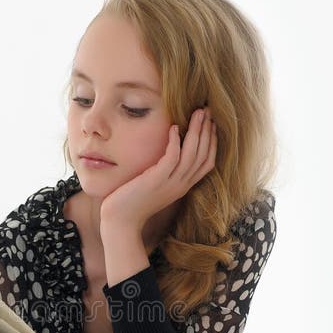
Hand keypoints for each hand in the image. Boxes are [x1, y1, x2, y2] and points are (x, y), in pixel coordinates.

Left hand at [100, 106, 217, 233]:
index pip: (207, 162)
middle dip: (208, 131)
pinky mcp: (156, 180)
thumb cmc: (134, 202)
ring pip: (192, 154)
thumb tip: (169, 154)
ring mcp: (170, 183)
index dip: (212, 142)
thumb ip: (165, 173)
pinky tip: (174, 127)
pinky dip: (175, 142)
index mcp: (183, 186)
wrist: (121, 222)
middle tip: (208, 111)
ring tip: (198, 112)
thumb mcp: (156, 186)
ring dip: (197, 131)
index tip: (211, 123)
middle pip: (203, 155)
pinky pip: (172, 158)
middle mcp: (181, 185)